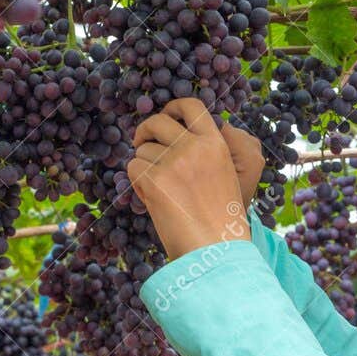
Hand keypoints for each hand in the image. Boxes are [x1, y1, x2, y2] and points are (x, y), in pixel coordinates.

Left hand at [128, 99, 250, 262]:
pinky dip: (137, 184)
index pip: (191, 105)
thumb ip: (203, 152)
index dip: (173, 106)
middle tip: (142, 144)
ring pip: (142, 150)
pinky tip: (153, 200)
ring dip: (143, 166)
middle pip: (158, 122)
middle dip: (145, 132)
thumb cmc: (219, 220)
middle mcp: (195, 147)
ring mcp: (174, 162)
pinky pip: (132, 169)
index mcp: (216, 144)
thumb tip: (169, 134)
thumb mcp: (224, 176)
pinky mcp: (154, 179)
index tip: (165, 115)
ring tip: (160, 190)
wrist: (216, 249)